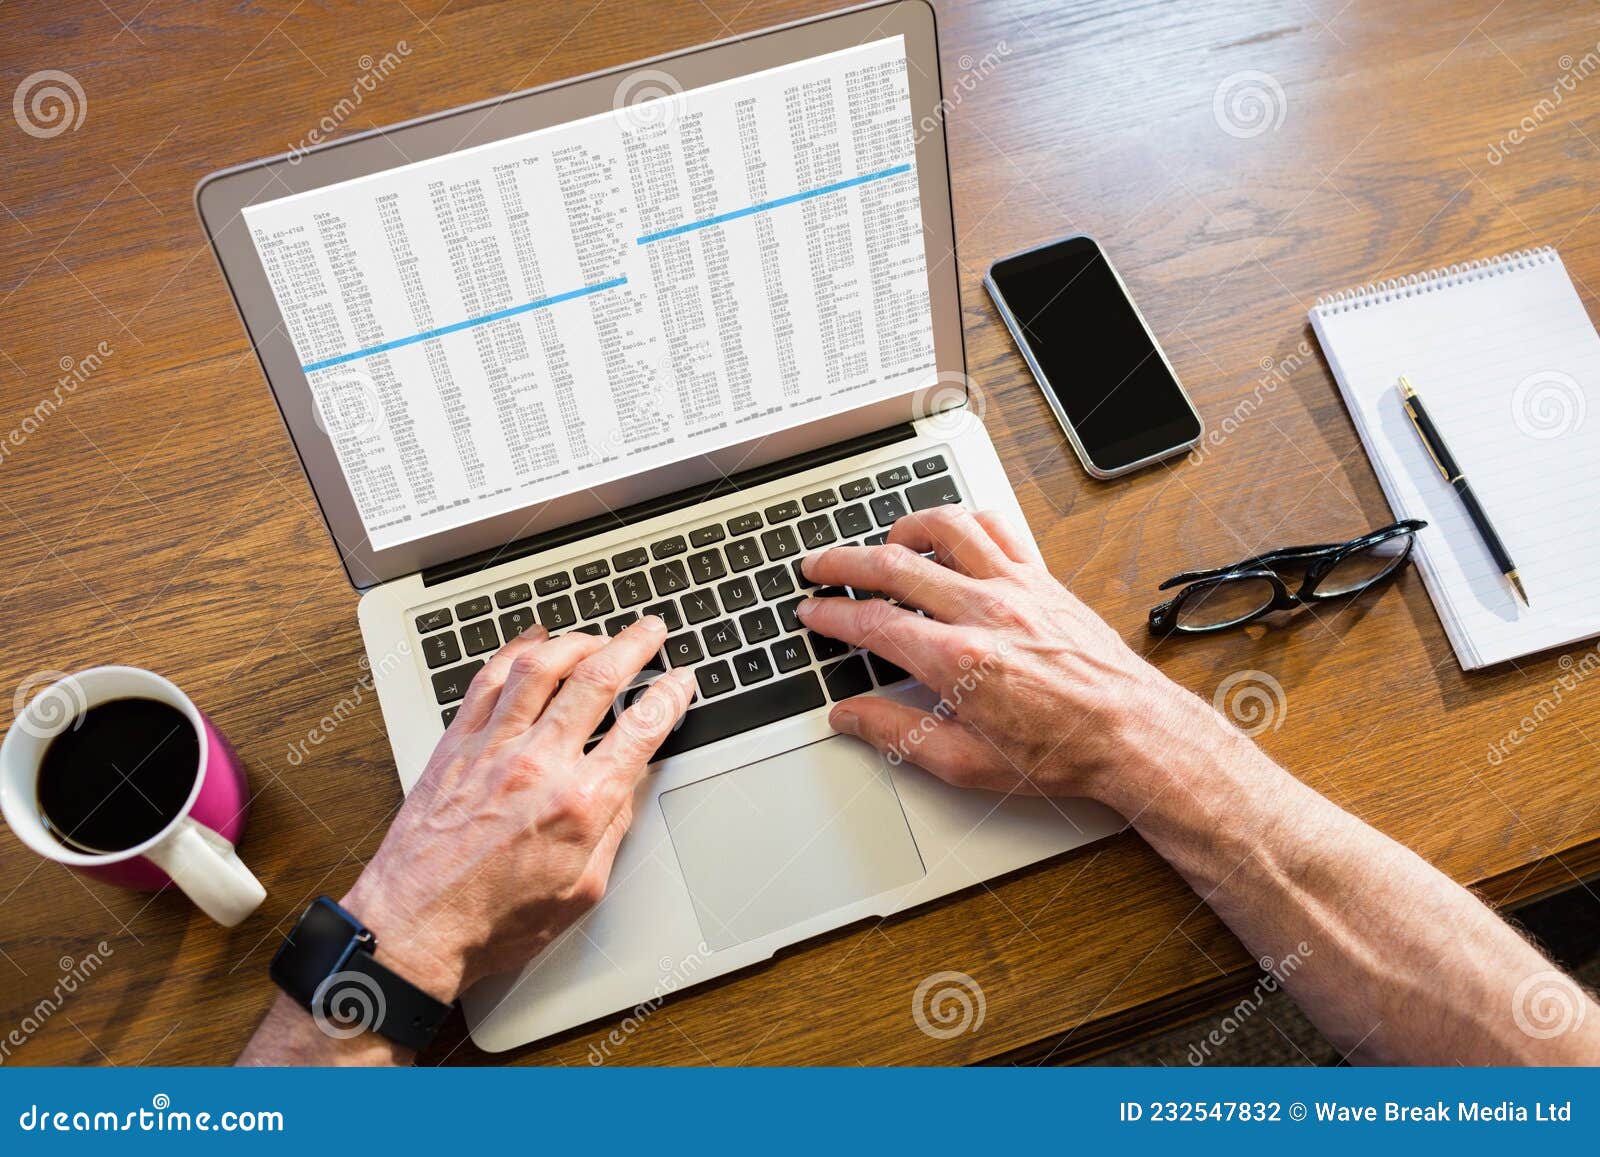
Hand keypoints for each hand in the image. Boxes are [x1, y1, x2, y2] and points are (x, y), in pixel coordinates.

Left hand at [340, 618, 694, 1002]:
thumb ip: (611, 831)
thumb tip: (625, 789)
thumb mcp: (582, 890)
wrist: (415, 927)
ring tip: (597, 635)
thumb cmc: (493, 921)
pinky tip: (531, 639)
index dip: (670, 696)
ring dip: (577, 640)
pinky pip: (488, 679)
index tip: (680, 681)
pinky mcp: (455, 745)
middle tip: (650, 630)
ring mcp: (492, 748)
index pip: (641, 729)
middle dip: (634, 646)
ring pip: (541, 666)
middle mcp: (537, 765)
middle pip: (597, 679)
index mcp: (579, 804)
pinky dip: (514, 650)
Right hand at [796, 507, 1245, 807]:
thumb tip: (850, 718)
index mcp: (959, 660)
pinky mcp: (1044, 579)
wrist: (1132, 736)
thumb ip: (897, 734)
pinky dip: (965, 523)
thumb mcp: (965, 763)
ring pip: (945, 529)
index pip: (873, 623)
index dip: (832, 614)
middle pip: (895, 565)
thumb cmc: (1060, 753)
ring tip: (883, 542)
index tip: (813, 612)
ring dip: (904, 528)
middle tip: (819, 565)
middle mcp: (985, 612)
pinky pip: (997, 528)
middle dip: (844, 562)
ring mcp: (1017, 588)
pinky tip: (951, 536)